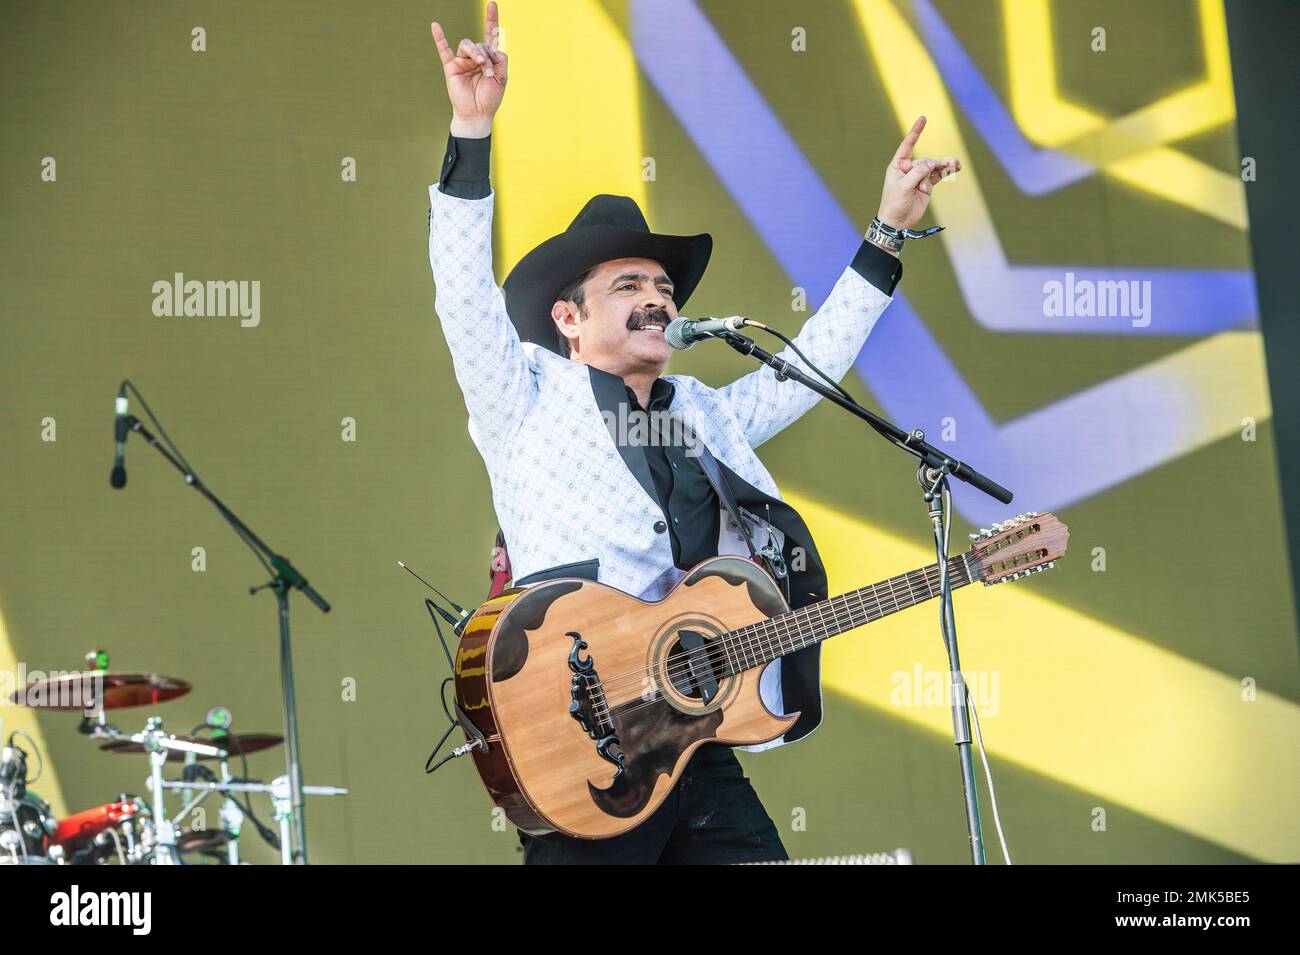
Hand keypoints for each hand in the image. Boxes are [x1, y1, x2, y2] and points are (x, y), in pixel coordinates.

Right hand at [431, 1, 506, 138]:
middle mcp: (476, 57)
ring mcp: (463, 61)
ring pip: (468, 45)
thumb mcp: (502, 78)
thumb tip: (492, 47)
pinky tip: (435, 26)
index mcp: (489, 58)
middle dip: (488, 56)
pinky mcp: (451, 67)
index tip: (492, 4)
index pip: (490, 35)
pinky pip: (444, 49)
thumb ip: (501, 60)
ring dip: (477, 53)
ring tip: (481, 67)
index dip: (492, 20)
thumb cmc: (490, 98)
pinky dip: (439, 38)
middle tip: (489, 73)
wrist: (477, 115)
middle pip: (481, 43)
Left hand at [876, 116, 959, 229]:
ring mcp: (918, 177)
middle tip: (942, 168)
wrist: (898, 222)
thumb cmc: (894, 204)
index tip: (923, 118)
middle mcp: (908, 169)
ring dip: (945, 165)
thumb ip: (918, 173)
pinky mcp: (926, 185)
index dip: (916, 132)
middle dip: (934, 165)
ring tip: (956, 164)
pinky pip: (938, 175)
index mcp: (898, 165)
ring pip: (934, 167)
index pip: (907, 145)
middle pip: (925, 160)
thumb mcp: (904, 187)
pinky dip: (946, 172)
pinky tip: (955, 168)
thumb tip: (933, 163)